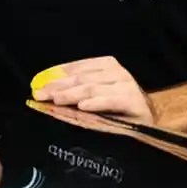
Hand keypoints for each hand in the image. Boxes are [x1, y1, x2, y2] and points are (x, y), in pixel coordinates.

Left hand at [31, 56, 156, 123]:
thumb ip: (75, 89)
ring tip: (56, 99)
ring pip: (93, 88)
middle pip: (82, 78)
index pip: (76, 67)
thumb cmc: (117, 108)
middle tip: (41, 94)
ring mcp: (127, 86)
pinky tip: (82, 107)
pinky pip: (112, 101)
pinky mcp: (134, 102)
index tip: (38, 84)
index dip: (55, 75)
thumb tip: (47, 90)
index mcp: (106, 65)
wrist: (148, 122)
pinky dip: (96, 103)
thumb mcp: (95, 94)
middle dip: (58, 86)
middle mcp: (117, 73)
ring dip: (72, 94)